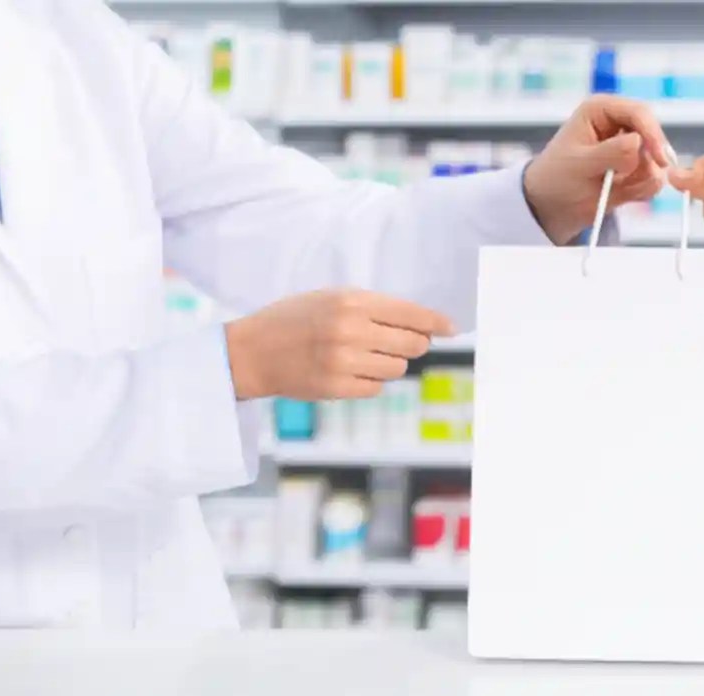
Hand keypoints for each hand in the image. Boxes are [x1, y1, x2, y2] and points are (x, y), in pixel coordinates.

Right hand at [224, 289, 452, 400]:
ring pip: (396, 369)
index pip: (411, 314)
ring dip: (389, 364)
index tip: (451, 329)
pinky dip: (370, 382)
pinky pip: (376, 389)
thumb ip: (373, 308)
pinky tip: (350, 371)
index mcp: (351, 302)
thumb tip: (422, 325)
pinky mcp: (336, 389)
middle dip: (412, 344)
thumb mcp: (330, 297)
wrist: (252, 351)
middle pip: (411, 344)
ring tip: (364, 355)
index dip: (436, 322)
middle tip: (401, 343)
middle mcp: (350, 331)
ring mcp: (344, 362)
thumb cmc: (295, 319)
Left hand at [523, 95, 671, 243]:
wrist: (548, 209)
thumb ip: (611, 152)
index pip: (639, 113)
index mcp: (601, 110)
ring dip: (641, 178)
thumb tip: (638, 143)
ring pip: (655, 160)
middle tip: (635, 181)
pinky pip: (652, 179)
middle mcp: (618, 125)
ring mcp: (627, 149)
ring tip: (615, 189)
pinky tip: (621, 195)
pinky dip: (642, 189)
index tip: (659, 158)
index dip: (652, 133)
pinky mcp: (633, 171)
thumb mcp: (580, 164)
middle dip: (648, 160)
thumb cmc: (555, 179)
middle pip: (653, 135)